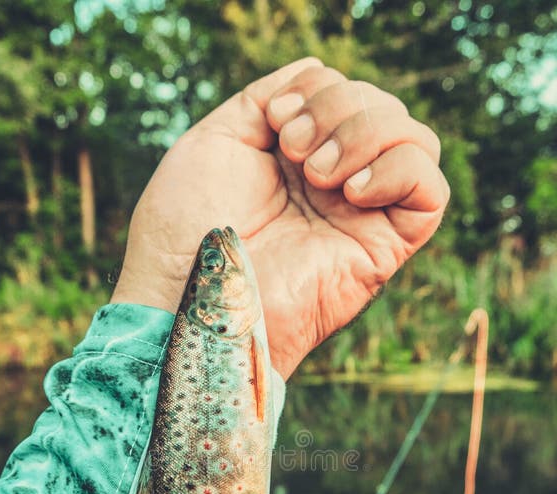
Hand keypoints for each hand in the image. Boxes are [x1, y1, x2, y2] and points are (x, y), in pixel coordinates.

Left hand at [111, 58, 448, 379]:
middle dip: (340, 106)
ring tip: (316, 173)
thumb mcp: (218, 139)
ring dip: (367, 133)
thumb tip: (316, 74)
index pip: (345, 90)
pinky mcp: (381, 251)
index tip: (276, 121)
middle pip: (382, 107)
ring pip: (416, 141)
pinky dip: (400, 169)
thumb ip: (267, 98)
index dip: (319, 87)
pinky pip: (432, 193)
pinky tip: (352, 190)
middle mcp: (334, 184)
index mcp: (295, 157)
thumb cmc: (185, 229)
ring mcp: (360, 217)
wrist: (186, 296)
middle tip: (292, 148)